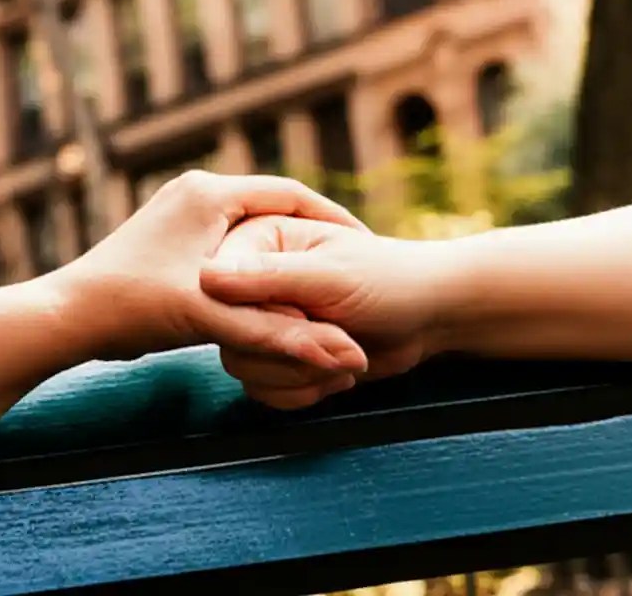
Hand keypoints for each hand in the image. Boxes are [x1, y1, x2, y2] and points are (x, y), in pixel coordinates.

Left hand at [44, 172, 368, 378]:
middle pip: (274, 209)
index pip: (292, 193)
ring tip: (323, 277)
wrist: (60, 317)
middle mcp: (194, 191)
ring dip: (284, 252)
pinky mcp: (167, 237)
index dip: (337, 220)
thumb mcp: (214, 322)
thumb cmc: (129, 310)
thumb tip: (344, 358)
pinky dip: (255, 265)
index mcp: (210, 193)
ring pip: (250, 229)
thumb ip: (281, 337)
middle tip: (355, 260)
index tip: (369, 246)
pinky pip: (228, 244)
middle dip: (313, 236)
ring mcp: (178, 212)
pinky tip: (273, 293)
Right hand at [200, 215, 441, 408]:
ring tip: (346, 361)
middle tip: (343, 347)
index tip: (312, 316)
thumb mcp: (331, 275)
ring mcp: (260, 319)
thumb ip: (270, 276)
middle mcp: (250, 280)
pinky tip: (336, 376)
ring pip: (242, 366)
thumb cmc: (388, 281)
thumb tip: (205, 277)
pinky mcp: (273, 354)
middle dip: (292, 353)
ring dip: (300, 376)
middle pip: (229, 335)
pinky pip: (258, 387)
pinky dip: (300, 392)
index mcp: (256, 240)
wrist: (425, 317)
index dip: (266, 316)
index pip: (219, 289)